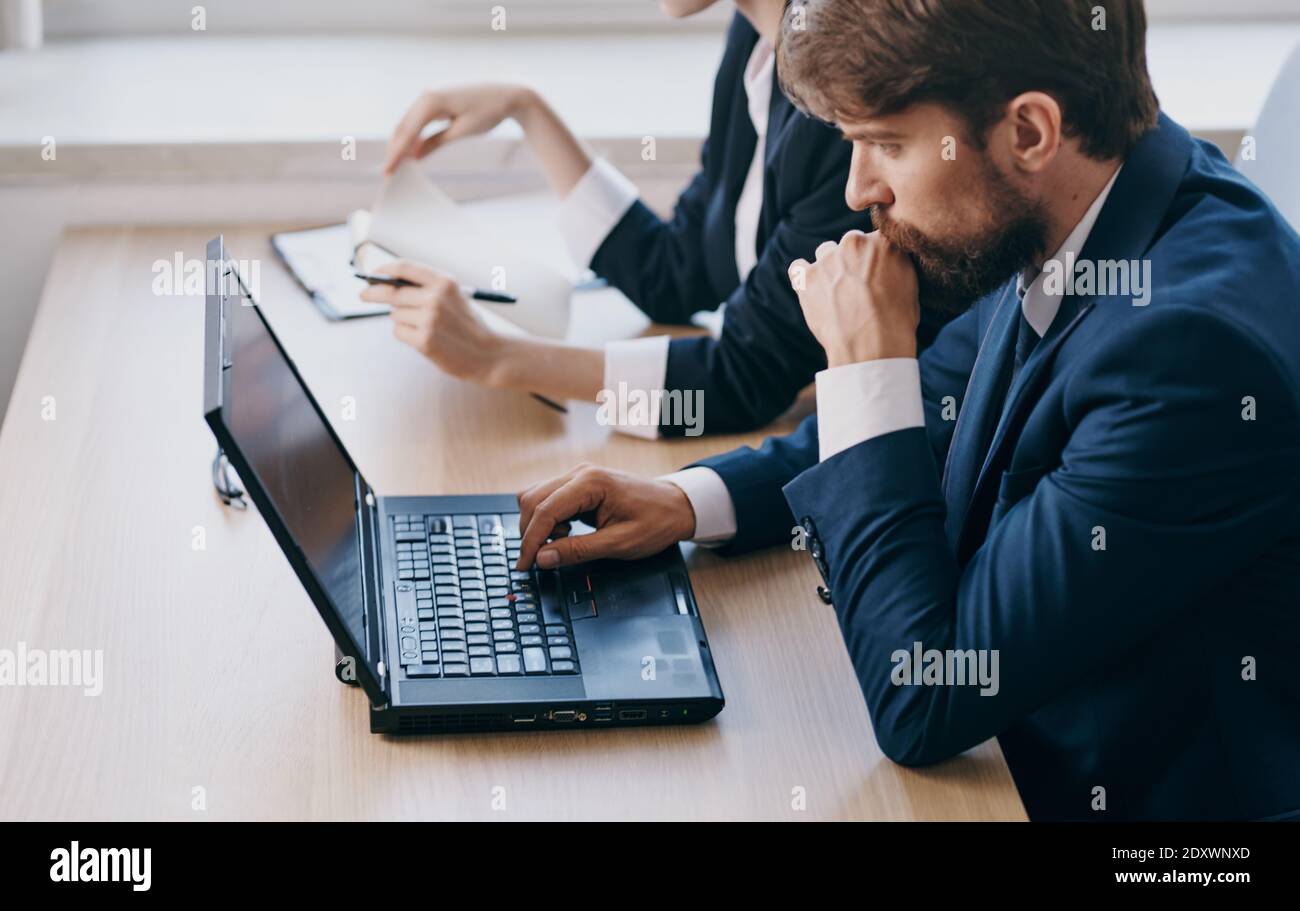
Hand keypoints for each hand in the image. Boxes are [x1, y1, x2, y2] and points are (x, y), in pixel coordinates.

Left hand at [360, 260, 504, 383]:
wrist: (488, 353)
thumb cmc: (467, 325)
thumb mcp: (454, 297)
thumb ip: (426, 287)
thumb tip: (387, 283)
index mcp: (444, 282)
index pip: (405, 267)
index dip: (384, 269)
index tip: (372, 274)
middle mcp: (436, 298)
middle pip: (392, 291)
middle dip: (373, 292)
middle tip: (363, 294)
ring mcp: (429, 319)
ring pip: (395, 314)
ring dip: (402, 320)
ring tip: (424, 327)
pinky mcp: (424, 340)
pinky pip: (399, 331)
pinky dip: (406, 335)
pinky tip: (424, 339)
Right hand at [383, 83, 536, 174]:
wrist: (509, 93)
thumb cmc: (489, 111)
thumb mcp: (462, 132)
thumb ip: (436, 143)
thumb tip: (415, 156)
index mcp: (431, 100)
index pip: (408, 132)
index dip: (396, 154)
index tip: (387, 172)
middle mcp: (427, 94)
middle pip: (403, 126)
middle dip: (395, 150)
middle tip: (388, 174)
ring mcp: (431, 94)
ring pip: (409, 122)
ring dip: (402, 143)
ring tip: (397, 165)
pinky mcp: (438, 98)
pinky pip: (420, 119)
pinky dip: (415, 135)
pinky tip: (412, 151)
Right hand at [515, 465, 697, 569]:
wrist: (677, 505)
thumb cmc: (656, 522)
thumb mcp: (619, 543)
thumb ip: (578, 551)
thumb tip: (544, 558)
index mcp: (591, 483)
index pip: (544, 510)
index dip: (530, 540)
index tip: (525, 565)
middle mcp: (580, 473)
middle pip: (532, 499)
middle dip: (530, 532)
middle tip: (537, 561)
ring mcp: (579, 476)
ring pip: (536, 497)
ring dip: (538, 524)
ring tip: (559, 544)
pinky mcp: (579, 484)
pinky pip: (549, 498)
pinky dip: (548, 519)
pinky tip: (565, 533)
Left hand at [788, 229, 919, 367]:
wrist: (871, 346)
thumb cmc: (896, 322)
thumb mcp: (910, 286)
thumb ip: (895, 264)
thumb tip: (888, 263)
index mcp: (884, 241)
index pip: (875, 239)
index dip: (874, 257)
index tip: (875, 273)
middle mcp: (854, 242)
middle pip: (850, 244)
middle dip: (852, 261)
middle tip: (857, 288)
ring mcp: (828, 258)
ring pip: (824, 253)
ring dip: (828, 268)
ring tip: (836, 294)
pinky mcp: (807, 277)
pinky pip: (797, 268)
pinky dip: (802, 278)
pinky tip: (812, 292)